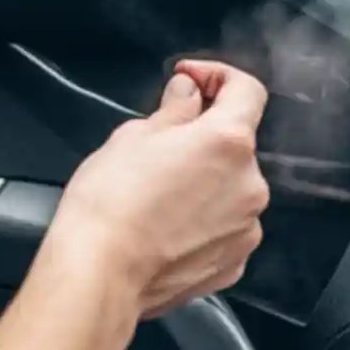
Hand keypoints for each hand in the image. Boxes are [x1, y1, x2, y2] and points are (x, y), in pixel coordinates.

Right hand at [43, 60, 270, 318]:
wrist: (99, 274)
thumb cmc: (108, 204)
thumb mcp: (133, 136)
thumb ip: (174, 111)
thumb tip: (189, 95)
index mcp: (229, 141)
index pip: (247, 90)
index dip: (217, 76)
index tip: (191, 80)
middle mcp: (250, 184)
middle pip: (236, 145)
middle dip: (204, 139)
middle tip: (160, 146)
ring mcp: (245, 228)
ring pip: (231, 189)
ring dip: (205, 183)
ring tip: (158, 195)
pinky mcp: (233, 263)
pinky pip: (225, 229)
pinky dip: (203, 222)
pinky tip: (166, 226)